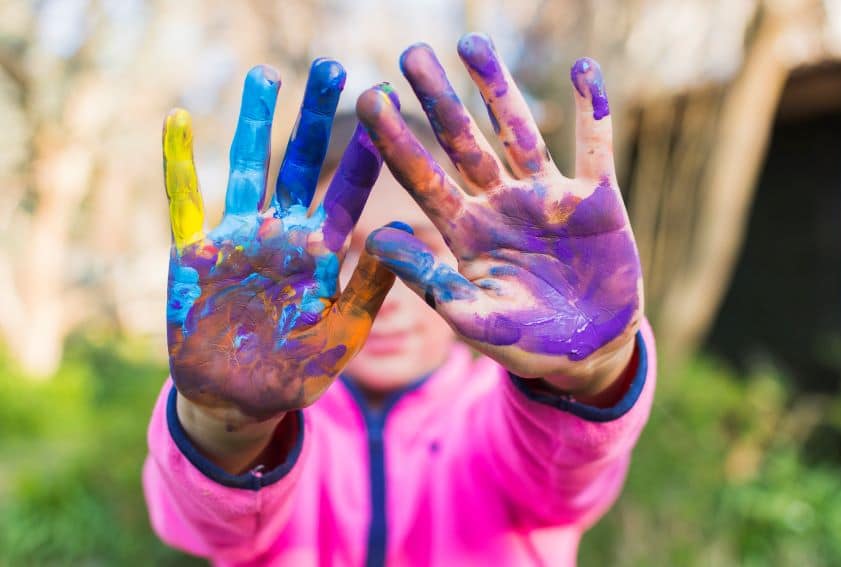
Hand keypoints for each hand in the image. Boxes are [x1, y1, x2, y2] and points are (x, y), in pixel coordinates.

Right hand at [164, 61, 398, 423]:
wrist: (241, 400)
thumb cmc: (298, 372)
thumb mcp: (343, 331)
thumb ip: (370, 285)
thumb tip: (404, 232)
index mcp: (322, 254)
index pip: (349, 193)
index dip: (367, 152)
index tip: (388, 107)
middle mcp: (282, 236)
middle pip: (302, 166)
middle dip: (316, 119)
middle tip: (332, 70)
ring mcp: (239, 239)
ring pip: (249, 169)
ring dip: (254, 124)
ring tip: (265, 76)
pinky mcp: (196, 253)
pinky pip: (184, 200)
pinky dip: (179, 162)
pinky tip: (178, 121)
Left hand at [357, 34, 642, 392]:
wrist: (588, 351)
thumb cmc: (526, 342)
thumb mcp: (474, 320)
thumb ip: (431, 281)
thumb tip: (374, 240)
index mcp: (466, 233)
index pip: (423, 179)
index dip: (395, 142)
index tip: (367, 101)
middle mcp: (500, 205)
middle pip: (463, 142)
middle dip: (438, 100)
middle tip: (412, 54)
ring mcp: (547, 197)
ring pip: (518, 132)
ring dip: (498, 89)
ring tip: (472, 44)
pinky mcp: (596, 200)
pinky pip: (594, 146)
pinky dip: (592, 110)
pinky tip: (584, 70)